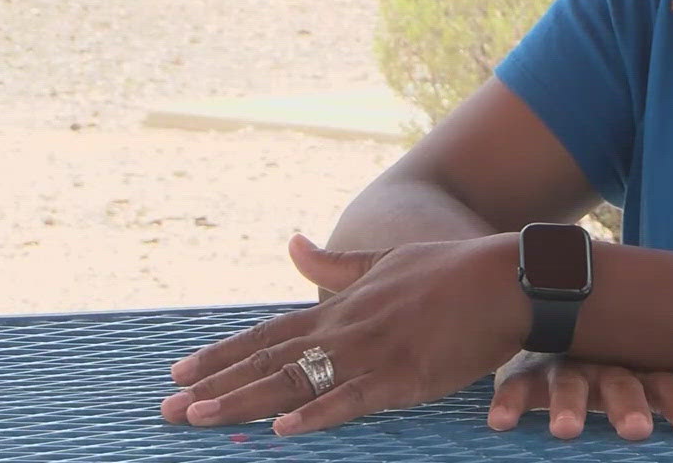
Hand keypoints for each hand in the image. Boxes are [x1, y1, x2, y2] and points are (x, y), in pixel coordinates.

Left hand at [160, 232, 527, 436]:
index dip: (222, 354)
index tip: (179, 370)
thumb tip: (291, 242)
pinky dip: (315, 415)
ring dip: (244, 403)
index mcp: (341, 306)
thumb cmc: (452, 272)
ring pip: (296, 381)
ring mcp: (372, 352)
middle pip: (268, 361)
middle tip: (166, 409)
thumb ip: (335, 262)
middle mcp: (346, 328)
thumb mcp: (386, 259)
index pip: (268, 334)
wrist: (506, 278)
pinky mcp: (404, 376)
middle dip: (215, 387)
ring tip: (199, 419)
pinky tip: (282, 430)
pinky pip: (351, 400)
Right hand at [489, 352, 672, 440]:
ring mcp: (563, 361)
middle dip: (629, 405)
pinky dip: (509, 400)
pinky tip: (501, 422)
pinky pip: (514, 384)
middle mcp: (604, 358)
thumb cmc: (619, 355)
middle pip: (619, 381)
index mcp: (640, 360)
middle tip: (637, 431)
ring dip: (568, 405)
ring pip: (567, 381)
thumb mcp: (653, 368)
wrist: (556, 302)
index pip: (666, 379)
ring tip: (567, 431)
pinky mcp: (525, 368)